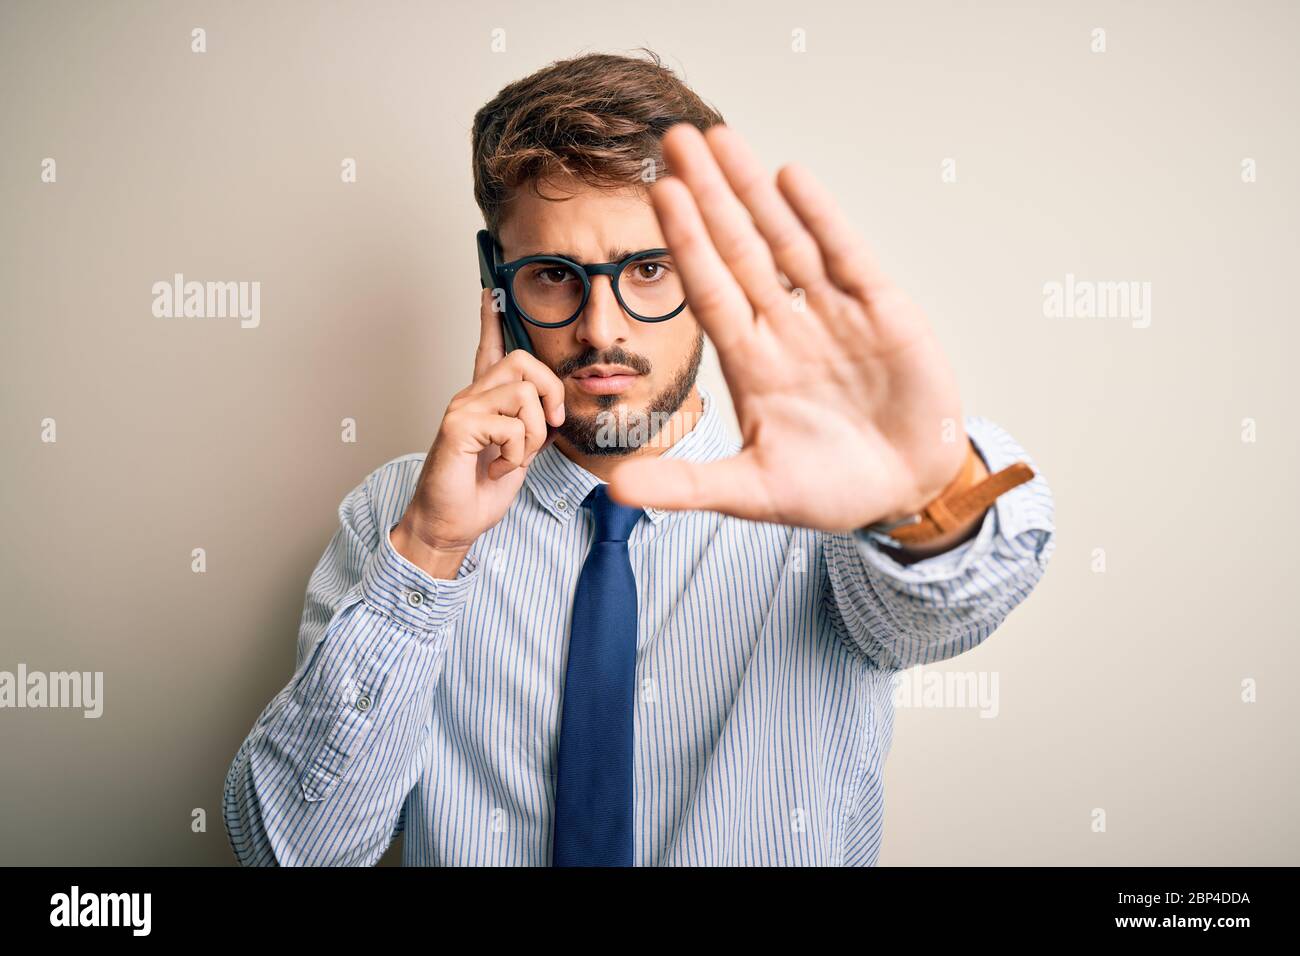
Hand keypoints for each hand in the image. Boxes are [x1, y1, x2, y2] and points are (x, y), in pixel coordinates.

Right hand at [392, 288, 565, 575]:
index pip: (488, 350)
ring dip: (533, 434)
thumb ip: (531, 425)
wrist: (450, 524)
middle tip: (549, 426)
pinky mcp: (458, 427)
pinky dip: (516, 453)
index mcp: (484, 401)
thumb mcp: (518, 453)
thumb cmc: (478, 491)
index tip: (489, 289)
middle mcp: (470, 397)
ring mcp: (462, 409)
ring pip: (524, 394)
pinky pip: (512, 426)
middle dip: (551, 392)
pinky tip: (497, 467)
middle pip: (523, 361)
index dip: (490, 320)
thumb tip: (552, 409)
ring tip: (515, 457)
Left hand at [606, 123, 968, 532]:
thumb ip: (686, 485)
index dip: (685, 242)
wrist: (907, 491)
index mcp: (751, 362)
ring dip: (755, 191)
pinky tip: (791, 178)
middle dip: (708, 195)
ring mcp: (832, 314)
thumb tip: (614, 491)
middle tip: (673, 139)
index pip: (709, 289)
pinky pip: (846, 256)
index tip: (656, 193)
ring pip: (786, 240)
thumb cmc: (831, 492)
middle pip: (738, 248)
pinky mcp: (883, 310)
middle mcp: (784, 327)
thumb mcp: (753, 492)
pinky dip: (821, 218)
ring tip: (722, 139)